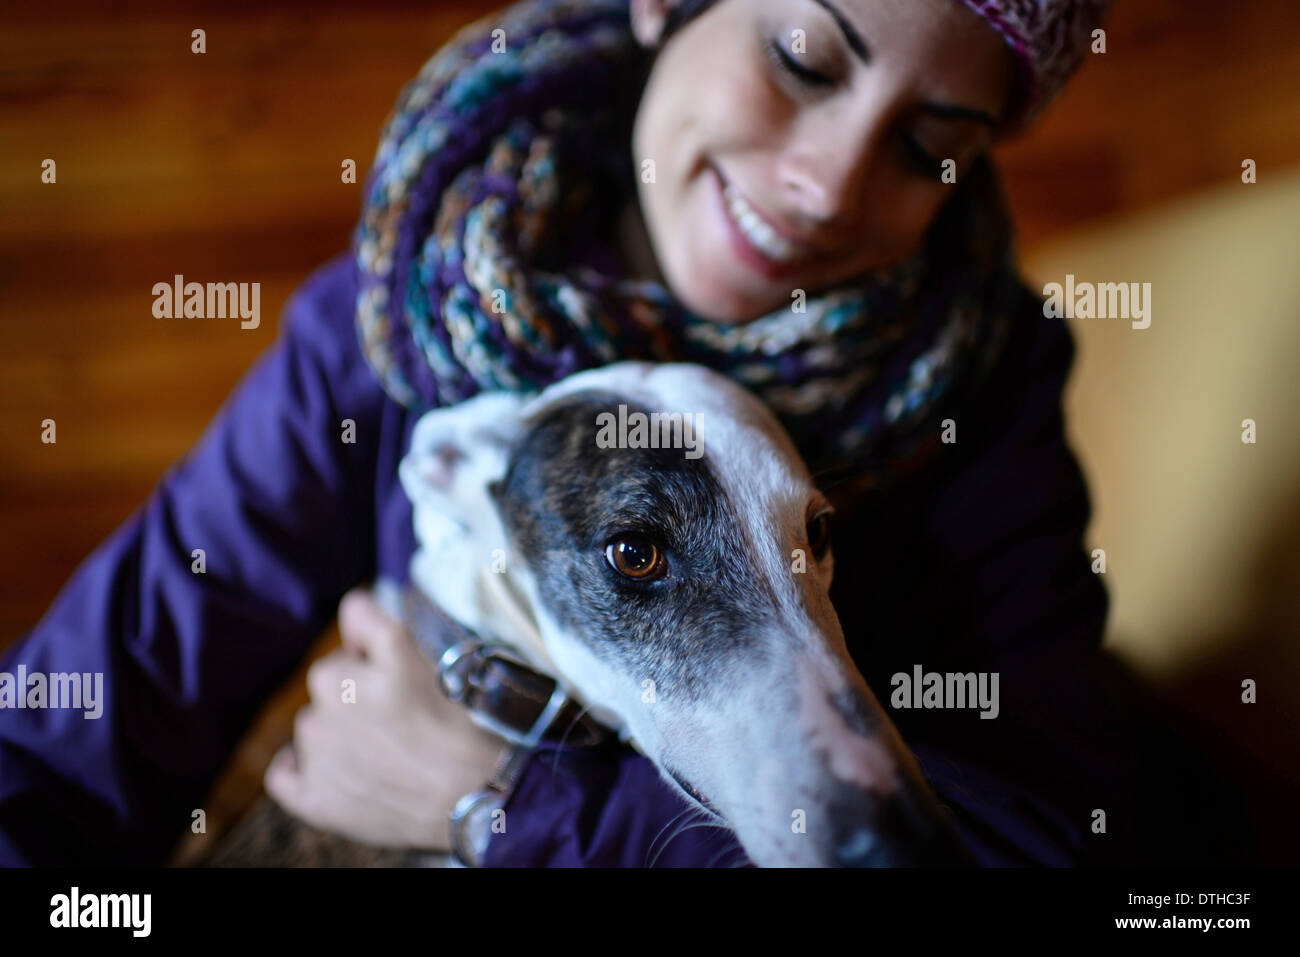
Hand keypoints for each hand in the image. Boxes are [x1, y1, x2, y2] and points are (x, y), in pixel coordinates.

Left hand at [265, 587, 508, 848]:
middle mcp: (315, 719)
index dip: (378, 656)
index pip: (347, 649)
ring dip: (341, 732)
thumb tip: (349, 609)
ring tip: (389, 749)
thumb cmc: (451, 717)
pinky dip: (300, 769)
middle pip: (332, 691)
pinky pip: (286, 778)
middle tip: (403, 715)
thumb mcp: (413, 651)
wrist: (474, 789)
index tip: (403, 675)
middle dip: (358, 695)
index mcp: (331, 678)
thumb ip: (369, 620)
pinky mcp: (318, 804)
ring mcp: (314, 766)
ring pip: (317, 730)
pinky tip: (333, 768)